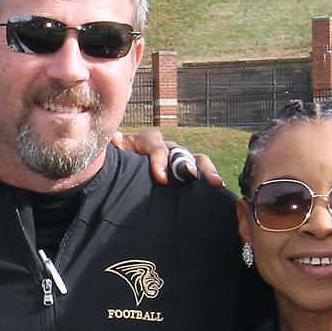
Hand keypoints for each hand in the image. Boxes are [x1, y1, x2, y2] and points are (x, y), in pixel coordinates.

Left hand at [108, 130, 223, 188]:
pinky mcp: (185, 173)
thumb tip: (115, 139)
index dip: (159, 160)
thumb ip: (112, 151)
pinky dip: (210, 179)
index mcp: (146, 142)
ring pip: (196, 160)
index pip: (157, 147)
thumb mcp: (111, 158)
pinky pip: (201, 173)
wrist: (119, 175)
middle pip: (181, 152)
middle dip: (188, 165)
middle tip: (192, 176)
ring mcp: (178, 160)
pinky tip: (220, 191)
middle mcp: (166, 148)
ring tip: (216, 183)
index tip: (161, 179)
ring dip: (207, 170)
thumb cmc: (114, 166)